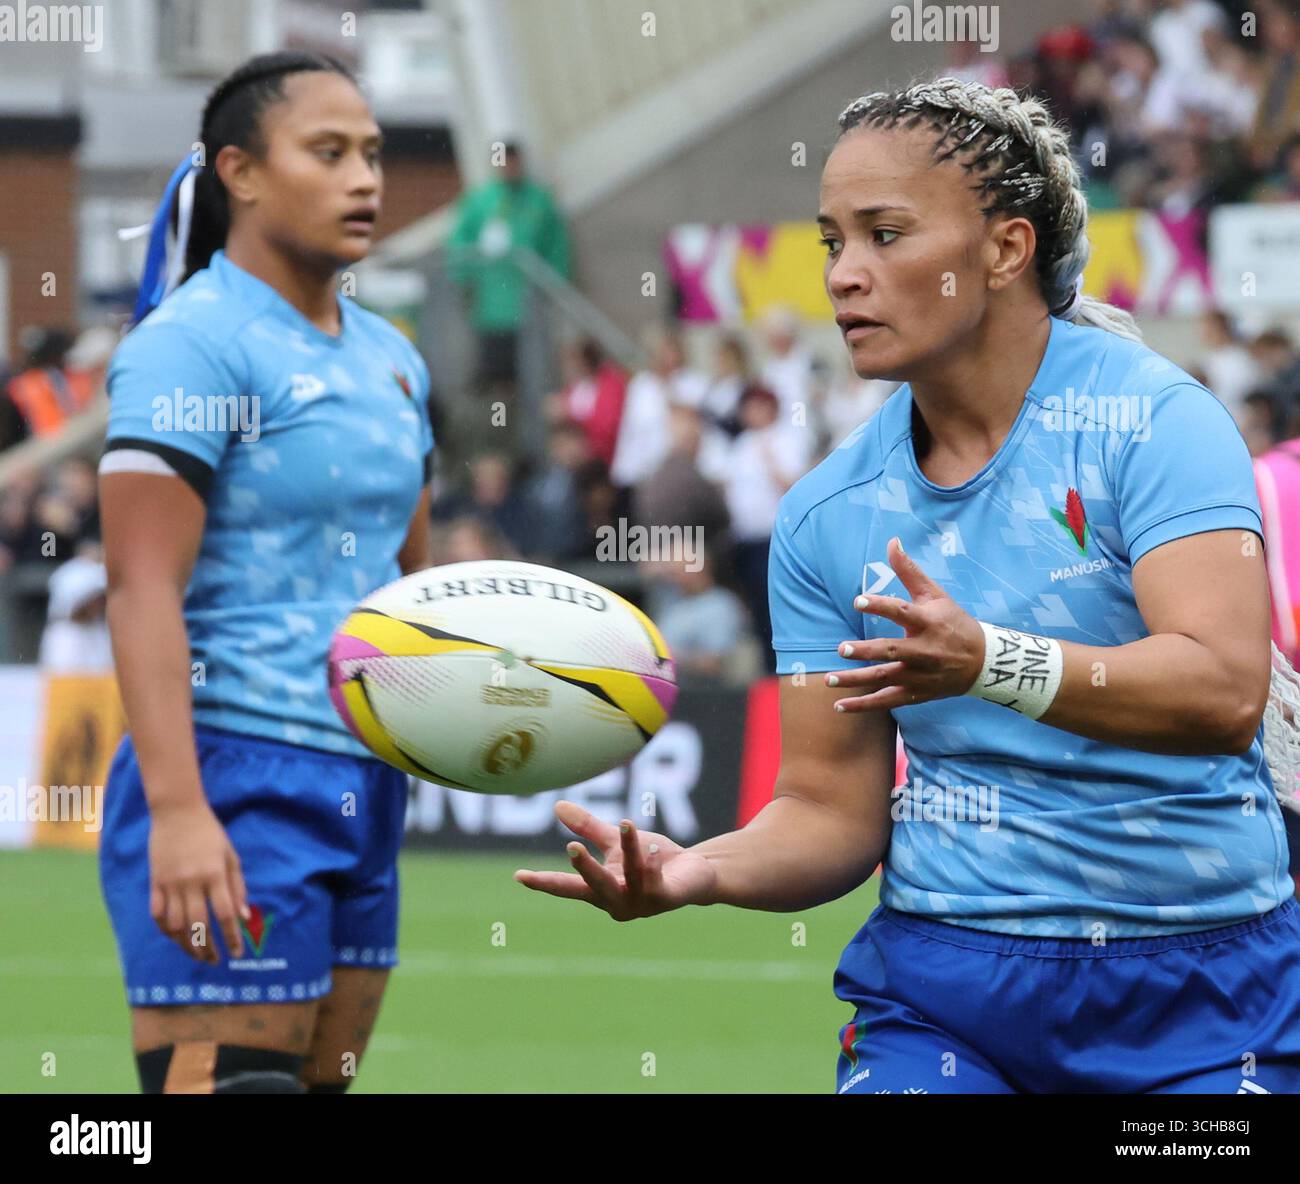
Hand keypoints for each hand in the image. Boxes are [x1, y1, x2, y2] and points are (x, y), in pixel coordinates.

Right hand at [148, 802, 248, 963]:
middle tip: (214, 961)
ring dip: (186, 945)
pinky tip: (175, 937)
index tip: (237, 953)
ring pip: (176, 926)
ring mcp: (170, 883)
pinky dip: (165, 930)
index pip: (225, 915)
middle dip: (207, 949)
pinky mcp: (154, 882)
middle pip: (199, 926)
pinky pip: (157, 914)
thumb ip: (238, 886)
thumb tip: (244, 917)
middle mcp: (192, 882)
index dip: (232, 937)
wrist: (177, 812)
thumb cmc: (210, 833)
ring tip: (196, 954)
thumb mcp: (230, 856)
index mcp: (214, 875)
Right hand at [513, 800, 716, 920]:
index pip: (567, 888)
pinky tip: (654, 850)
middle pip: (594, 888)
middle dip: (585, 869)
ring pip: (629, 877)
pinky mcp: (665, 900)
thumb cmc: (651, 859)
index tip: (518, 876)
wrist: (694, 872)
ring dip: (629, 851)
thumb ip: (588, 828)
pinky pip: (655, 881)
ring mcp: (641, 905)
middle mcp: (617, 902)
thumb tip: (557, 806)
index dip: (543, 882)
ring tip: (627, 824)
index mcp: (600, 891)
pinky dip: (651, 864)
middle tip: (572, 849)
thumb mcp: (615, 841)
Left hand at [827, 536, 984, 711]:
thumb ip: (909, 571)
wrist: (983, 662)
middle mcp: (924, 651)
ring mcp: (919, 675)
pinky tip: (839, 706)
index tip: (858, 600)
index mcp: (928, 622)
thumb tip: (891, 541)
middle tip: (841, 648)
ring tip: (828, 679)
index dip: (881, 605)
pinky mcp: (916, 693)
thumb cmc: (954, 622)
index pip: (902, 612)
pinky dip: (863, 706)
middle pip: (892, 651)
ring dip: (856, 681)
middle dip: (866, 651)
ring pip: (885, 680)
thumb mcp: (935, 594)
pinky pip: (886, 701)